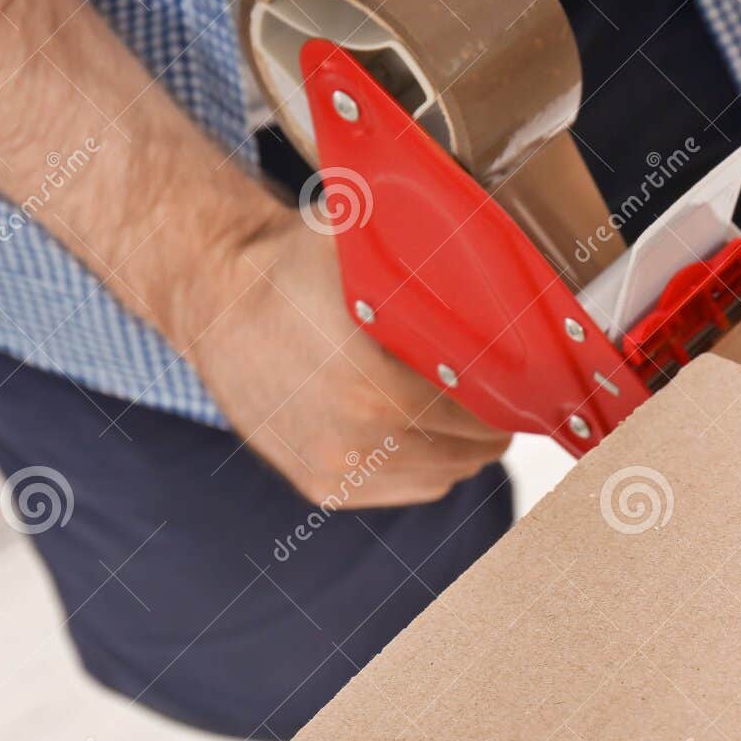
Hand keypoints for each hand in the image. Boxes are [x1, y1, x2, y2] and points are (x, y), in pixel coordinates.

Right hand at [179, 213, 509, 506]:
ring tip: (462, 405)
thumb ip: (433, 264)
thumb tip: (500, 266)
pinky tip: (424, 428)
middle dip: (492, 418)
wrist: (216, 297)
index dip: (511, 393)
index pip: (484, 412)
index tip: (523, 375)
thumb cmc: (296, 266)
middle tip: (498, 389)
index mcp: (377, 389)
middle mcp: (356, 441)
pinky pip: (410, 490)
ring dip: (463, 444)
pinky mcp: (322, 488)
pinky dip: (429, 465)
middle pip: (472, 448)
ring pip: (446, 474)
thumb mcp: (367, 250)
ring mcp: (337, 471)